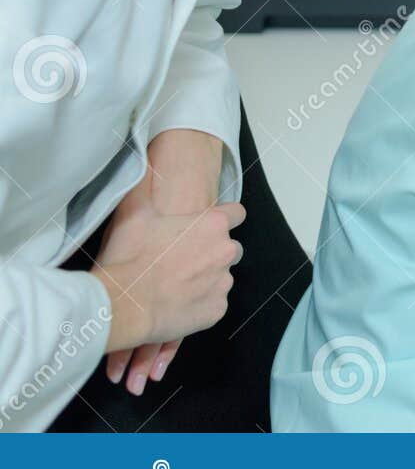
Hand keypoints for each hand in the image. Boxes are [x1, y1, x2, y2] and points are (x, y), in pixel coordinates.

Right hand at [89, 171, 244, 388]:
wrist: (123, 305)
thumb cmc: (130, 258)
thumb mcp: (134, 213)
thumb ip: (145, 185)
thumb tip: (143, 159)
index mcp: (213, 224)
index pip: (236, 214)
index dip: (223, 218)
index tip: (208, 226)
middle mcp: (226, 251)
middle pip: (229, 247)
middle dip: (211, 252)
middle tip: (182, 260)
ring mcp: (223, 282)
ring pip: (221, 276)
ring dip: (205, 278)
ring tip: (174, 283)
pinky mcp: (218, 309)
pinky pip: (214, 303)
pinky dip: (200, 303)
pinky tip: (177, 302)